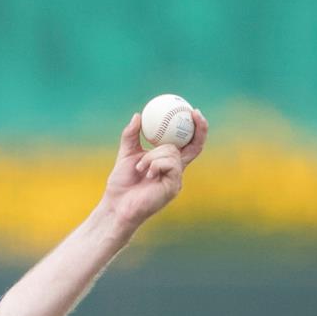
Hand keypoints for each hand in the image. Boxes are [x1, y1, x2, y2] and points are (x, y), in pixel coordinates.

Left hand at [97, 107, 208, 237]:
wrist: (116, 206)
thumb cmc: (121, 184)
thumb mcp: (126, 154)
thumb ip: (131, 135)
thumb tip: (138, 115)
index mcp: (168, 161)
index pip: (187, 142)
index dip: (194, 127)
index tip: (192, 110)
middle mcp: (176, 169)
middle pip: (194, 145)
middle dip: (200, 128)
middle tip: (194, 112)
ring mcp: (176, 178)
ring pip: (172, 152)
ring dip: (152, 155)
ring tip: (139, 168)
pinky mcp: (174, 186)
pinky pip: (169, 163)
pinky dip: (155, 163)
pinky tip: (146, 173)